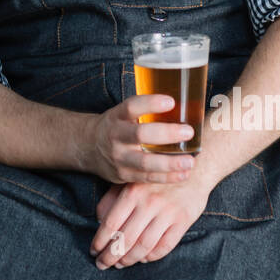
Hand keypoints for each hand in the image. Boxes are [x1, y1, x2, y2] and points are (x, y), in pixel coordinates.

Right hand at [81, 94, 196, 184]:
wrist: (89, 147)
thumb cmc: (117, 126)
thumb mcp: (123, 113)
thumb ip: (145, 110)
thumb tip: (185, 102)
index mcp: (117, 116)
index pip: (132, 106)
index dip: (150, 103)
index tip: (171, 101)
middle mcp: (116, 136)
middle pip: (140, 134)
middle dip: (166, 133)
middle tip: (188, 132)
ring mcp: (119, 157)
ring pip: (145, 162)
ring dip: (169, 163)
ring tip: (190, 161)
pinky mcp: (123, 175)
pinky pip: (147, 178)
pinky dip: (167, 177)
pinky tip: (184, 174)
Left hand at [88, 171, 212, 269]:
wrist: (192, 168)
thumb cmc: (155, 177)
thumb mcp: (130, 180)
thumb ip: (112, 198)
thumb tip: (99, 220)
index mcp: (132, 191)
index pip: (111, 223)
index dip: (100, 241)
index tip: (94, 251)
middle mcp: (149, 202)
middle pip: (126, 238)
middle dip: (111, 255)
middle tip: (103, 264)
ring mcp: (167, 212)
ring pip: (144, 245)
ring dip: (130, 259)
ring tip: (121, 264)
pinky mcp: (183, 220)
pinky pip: (165, 246)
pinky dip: (153, 256)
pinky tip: (144, 258)